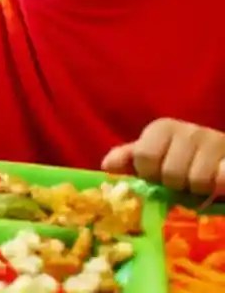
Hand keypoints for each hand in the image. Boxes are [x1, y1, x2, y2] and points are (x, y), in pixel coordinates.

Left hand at [102, 119, 224, 195]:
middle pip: (171, 172)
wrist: (223, 159)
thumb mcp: (154, 157)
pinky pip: (222, 179)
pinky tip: (218, 187)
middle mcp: (191, 131)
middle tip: (181, 184)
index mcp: (163, 128)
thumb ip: (129, 159)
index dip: (149, 173)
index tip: (157, 177)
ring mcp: (216, 143)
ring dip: (197, 191)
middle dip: (174, 185)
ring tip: (200, 185)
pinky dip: (219, 186)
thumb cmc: (182, 160)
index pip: (144, 156)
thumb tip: (107, 165)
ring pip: (197, 181)